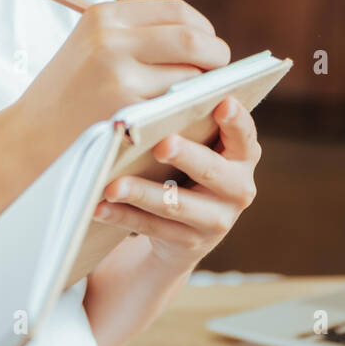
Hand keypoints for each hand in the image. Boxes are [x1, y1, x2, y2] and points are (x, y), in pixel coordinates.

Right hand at [15, 0, 230, 154]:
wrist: (26, 141)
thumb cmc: (66, 96)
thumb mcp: (90, 47)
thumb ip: (136, 36)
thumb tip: (202, 39)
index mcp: (104, 16)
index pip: (177, 11)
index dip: (204, 29)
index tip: (208, 47)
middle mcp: (111, 40)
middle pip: (193, 40)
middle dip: (216, 58)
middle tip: (219, 75)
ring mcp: (119, 77)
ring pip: (191, 77)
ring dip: (205, 90)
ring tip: (200, 99)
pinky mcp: (126, 113)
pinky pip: (179, 108)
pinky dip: (192, 113)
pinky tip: (187, 119)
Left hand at [92, 96, 259, 269]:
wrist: (194, 226)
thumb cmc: (193, 166)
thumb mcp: (206, 147)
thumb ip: (195, 127)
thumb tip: (157, 104)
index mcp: (244, 157)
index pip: (245, 135)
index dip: (236, 120)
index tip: (223, 103)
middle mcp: (238, 189)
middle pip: (212, 171)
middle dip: (186, 157)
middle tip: (162, 145)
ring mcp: (216, 220)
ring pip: (176, 204)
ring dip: (142, 193)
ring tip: (113, 185)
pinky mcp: (189, 242)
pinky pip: (152, 227)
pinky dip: (123, 216)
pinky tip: (100, 207)